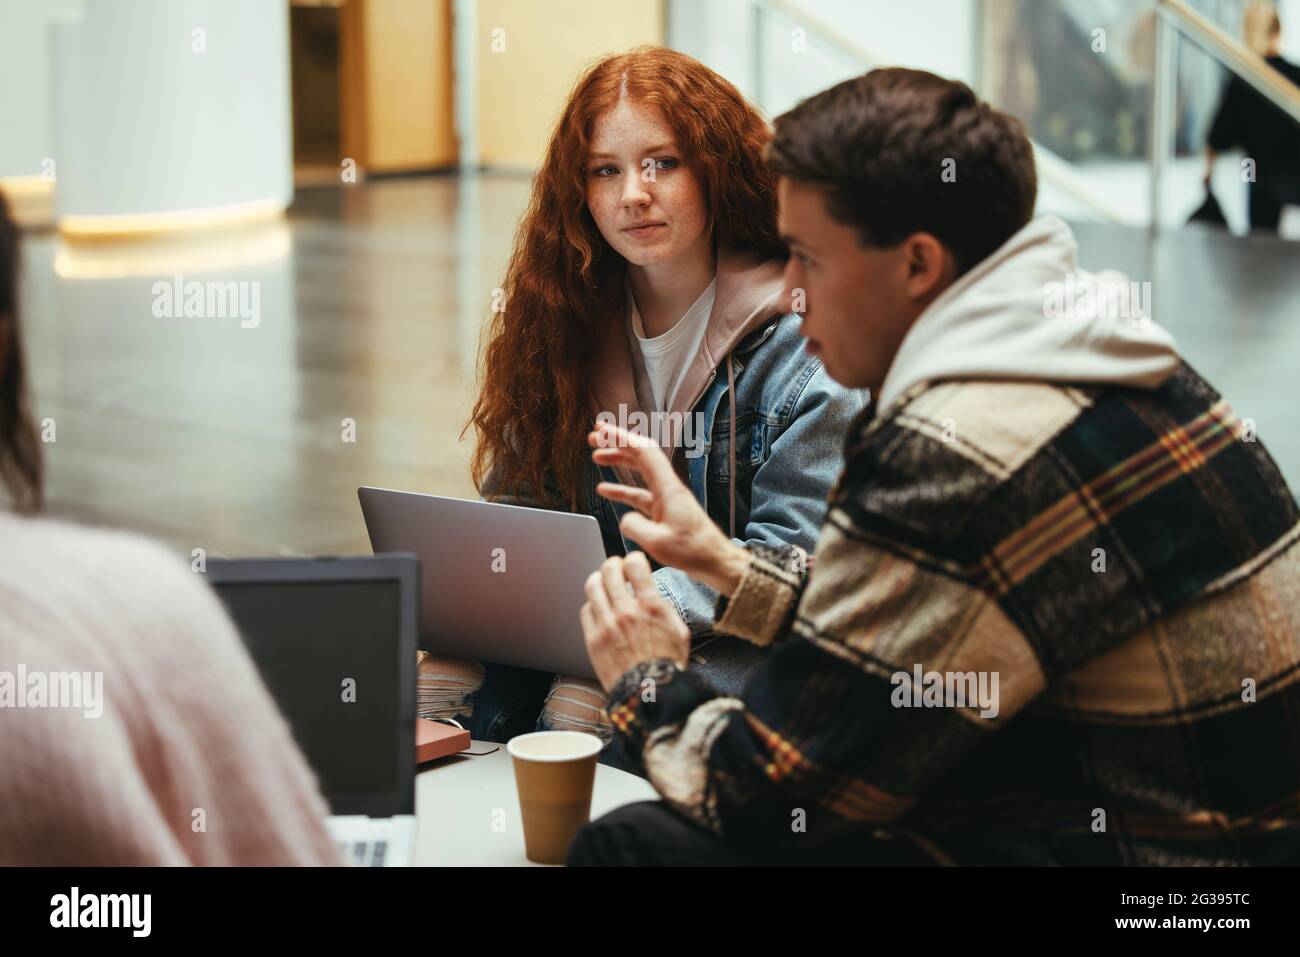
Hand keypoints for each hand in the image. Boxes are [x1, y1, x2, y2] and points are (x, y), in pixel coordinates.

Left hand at [580, 553, 689, 690]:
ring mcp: (607, 625)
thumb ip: (664, 607)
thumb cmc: (667, 666)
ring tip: (604, 583)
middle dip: (613, 564)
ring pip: (593, 586)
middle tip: (616, 567)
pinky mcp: (593, 639)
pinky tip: (599, 608)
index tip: (634, 562)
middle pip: (609, 570)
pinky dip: (592, 604)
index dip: (634, 558)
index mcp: (651, 607)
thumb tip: (652, 592)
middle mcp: (626, 612)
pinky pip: (585, 610)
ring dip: (599, 579)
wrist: (649, 694)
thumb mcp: (680, 631)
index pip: (635, 565)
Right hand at [588, 420, 748, 595]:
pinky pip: (639, 493)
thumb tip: (624, 519)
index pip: (642, 452)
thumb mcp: (657, 542)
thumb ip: (634, 526)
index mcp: (668, 488)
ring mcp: (666, 498)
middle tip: (594, 437)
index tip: (601, 431)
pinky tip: (606, 489)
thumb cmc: (694, 551)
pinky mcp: (664, 511)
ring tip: (597, 457)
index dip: (620, 437)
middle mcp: (668, 487)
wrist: (714, 561)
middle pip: (641, 455)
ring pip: (639, 472)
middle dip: (617, 443)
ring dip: (619, 461)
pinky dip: (622, 488)